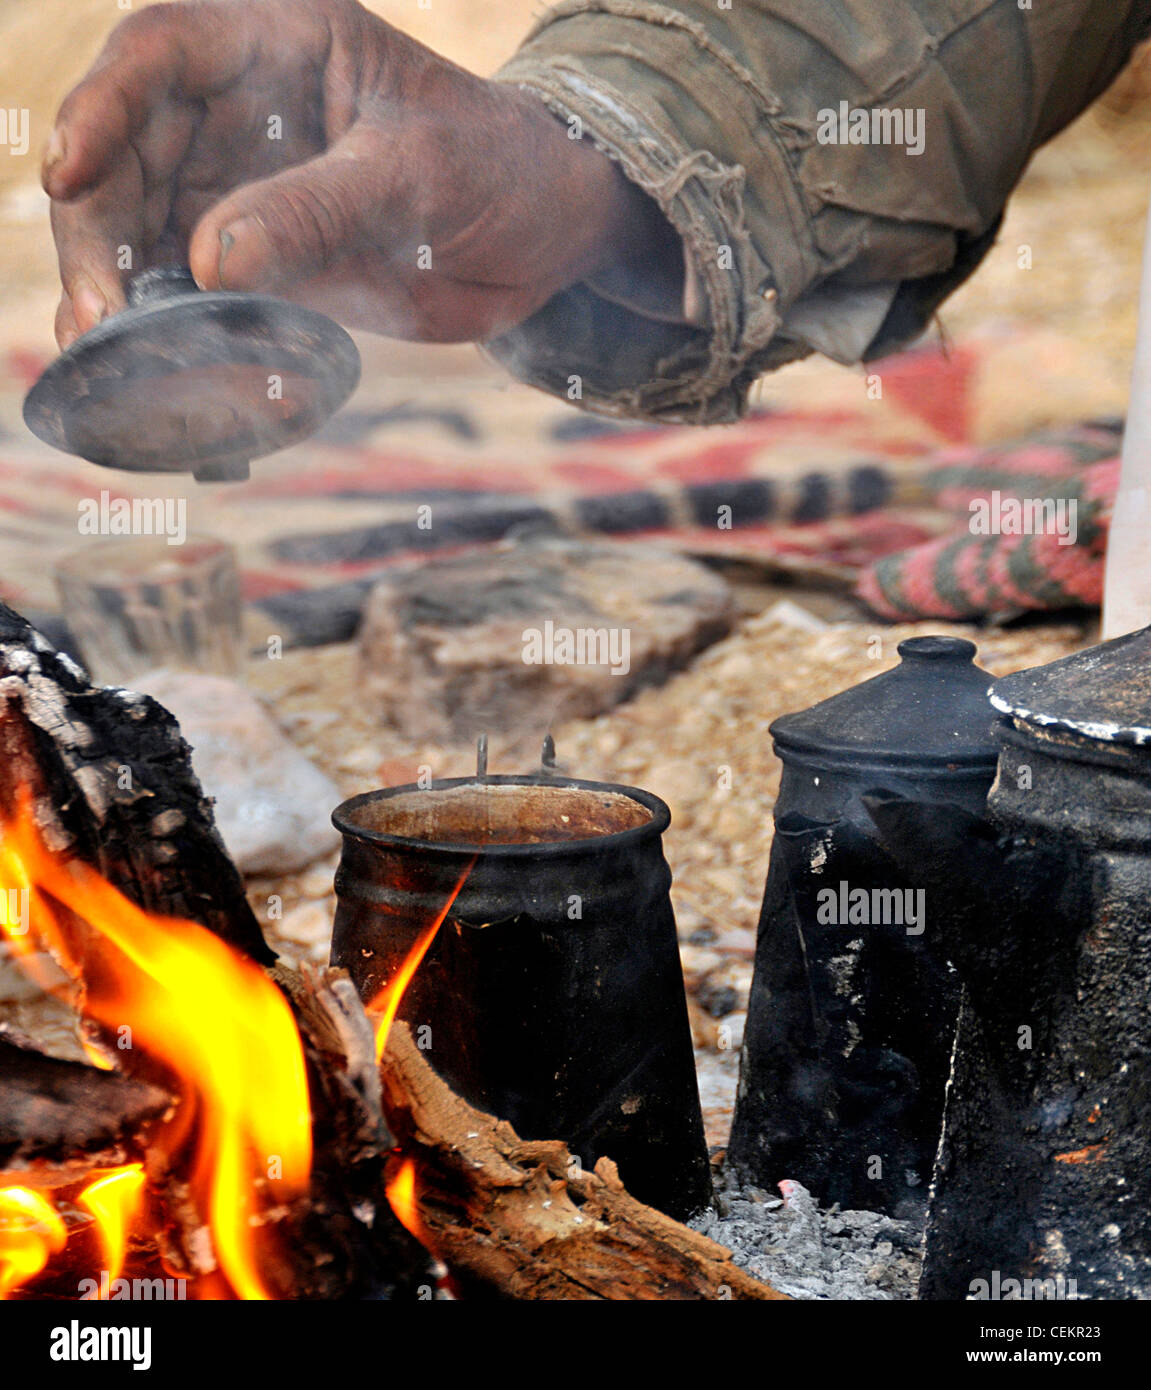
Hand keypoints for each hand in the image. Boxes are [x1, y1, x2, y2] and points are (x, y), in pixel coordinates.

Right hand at [42, 0, 674, 346]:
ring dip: (120, 300)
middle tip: (98, 317)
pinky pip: (195, 300)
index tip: (68, 173)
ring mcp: (240, 192)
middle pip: (125, 160)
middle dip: (97, 234)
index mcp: (274, 47)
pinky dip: (175, 342)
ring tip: (111, 362)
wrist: (544, 236)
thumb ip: (317, 212)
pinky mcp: (260, 266)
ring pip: (143, 237)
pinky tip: (161, 385)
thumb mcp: (416, 175)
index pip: (157, 56)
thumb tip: (210, 264)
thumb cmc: (496, 169)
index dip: (99, 109)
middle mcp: (237, 116)